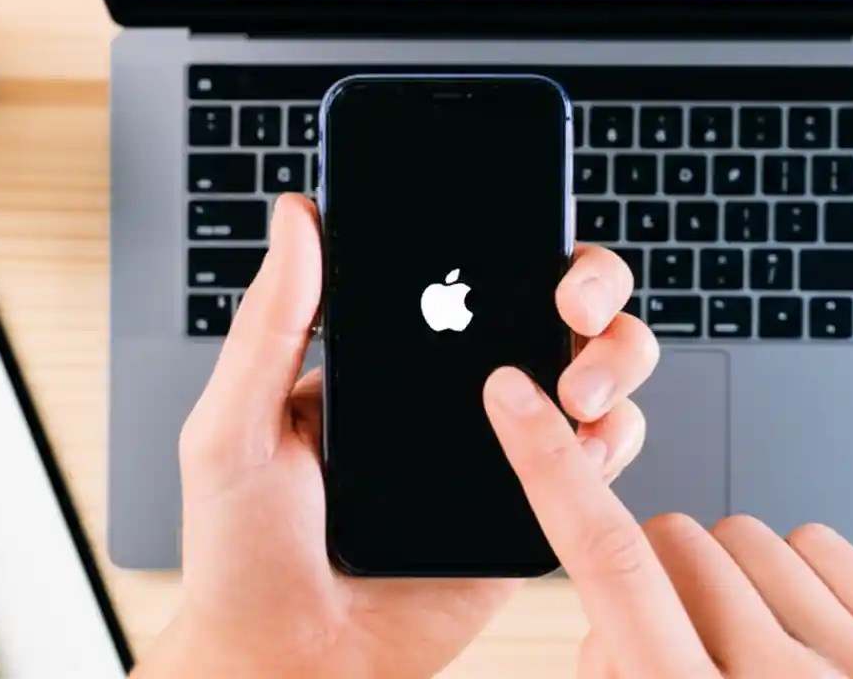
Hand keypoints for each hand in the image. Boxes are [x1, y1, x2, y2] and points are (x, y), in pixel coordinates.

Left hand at [131, 193, 659, 678]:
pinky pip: (596, 464)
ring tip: (579, 386)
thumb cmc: (243, 552)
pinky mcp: (527, 514)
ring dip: (617, 357)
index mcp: (395, 356)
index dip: (521, 243)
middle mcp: (460, 392)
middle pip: (557, 310)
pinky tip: (588, 441)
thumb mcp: (235, 423)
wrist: (283, 664)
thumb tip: (298, 218)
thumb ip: (271, 322)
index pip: (473, 273)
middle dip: (596, 287)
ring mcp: (501, 450)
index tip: (532, 235)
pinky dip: (616, 442)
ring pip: (596, 375)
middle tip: (573, 303)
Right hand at [482, 368, 852, 678]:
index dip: (548, 469)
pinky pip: (814, 542)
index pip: (602, 562)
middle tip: (675, 648)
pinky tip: (795, 642)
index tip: (515, 398)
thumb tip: (611, 603)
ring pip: (740, 535)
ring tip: (744, 656)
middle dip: (654, 576)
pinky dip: (791, 580)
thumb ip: (604, 668)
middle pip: (669, 540)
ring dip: (725, 580)